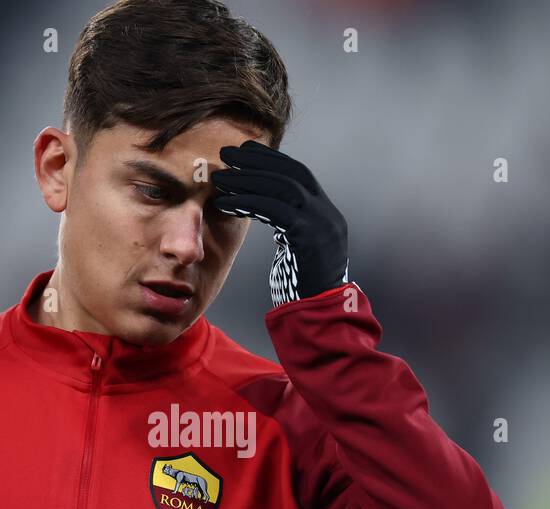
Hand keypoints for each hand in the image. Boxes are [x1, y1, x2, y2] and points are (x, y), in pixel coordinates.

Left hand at [211, 140, 349, 307]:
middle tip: (227, 154)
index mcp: (326, 215)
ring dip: (249, 179)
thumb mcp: (297, 250)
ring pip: (283, 188)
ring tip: (221, 178)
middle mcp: (327, 215)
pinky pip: (275, 210)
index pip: (300, 174)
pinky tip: (227, 203)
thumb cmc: (302, 289)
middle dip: (258, 162)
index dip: (271, 160)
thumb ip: (288, 226)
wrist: (319, 315)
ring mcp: (321, 225)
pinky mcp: (308, 237)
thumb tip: (266, 207)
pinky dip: (249, 203)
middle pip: (292, 174)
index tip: (244, 151)